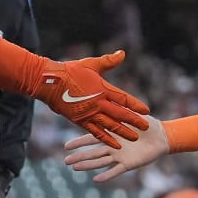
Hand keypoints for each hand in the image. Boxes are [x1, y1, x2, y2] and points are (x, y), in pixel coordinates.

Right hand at [35, 50, 149, 147]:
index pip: (124, 99)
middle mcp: (98, 104)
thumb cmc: (70, 71)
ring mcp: (89, 114)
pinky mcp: (80, 121)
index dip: (136, 105)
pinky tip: (115, 145)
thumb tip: (122, 53)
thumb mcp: (91, 63)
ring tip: (135, 138)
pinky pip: (96, 132)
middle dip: (134, 122)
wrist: (50, 83)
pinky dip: (107, 139)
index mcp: (102, 89)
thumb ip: (108, 61)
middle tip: (146, 127)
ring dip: (123, 132)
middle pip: (120, 115)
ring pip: (110, 126)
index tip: (147, 111)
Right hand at [64, 116, 169, 182]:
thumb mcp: (131, 114)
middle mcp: (112, 147)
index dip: (79, 142)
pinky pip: (116, 171)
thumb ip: (119, 111)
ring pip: (100, 162)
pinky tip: (96, 179)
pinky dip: (106, 175)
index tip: (66, 146)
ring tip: (74, 168)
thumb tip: (107, 99)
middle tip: (64, 161)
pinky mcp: (128, 164)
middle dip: (78, 156)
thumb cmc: (146, 124)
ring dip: (87, 165)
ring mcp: (119, 156)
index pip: (91, 138)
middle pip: (91, 152)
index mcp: (111, 134)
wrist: (161, 136)